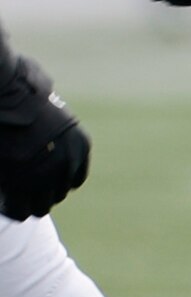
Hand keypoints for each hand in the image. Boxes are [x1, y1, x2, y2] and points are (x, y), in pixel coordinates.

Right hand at [0, 55, 88, 221]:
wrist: (1, 90)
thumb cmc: (17, 87)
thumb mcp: (47, 101)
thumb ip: (54, 119)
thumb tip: (46, 111)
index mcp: (78, 145)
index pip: (73, 179)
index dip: (53, 182)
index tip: (36, 179)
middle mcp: (68, 163)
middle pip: (57, 195)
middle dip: (38, 193)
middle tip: (19, 188)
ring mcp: (45, 175)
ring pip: (40, 207)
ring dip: (25, 203)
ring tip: (11, 195)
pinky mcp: (19, 183)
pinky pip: (18, 209)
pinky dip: (10, 208)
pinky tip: (3, 201)